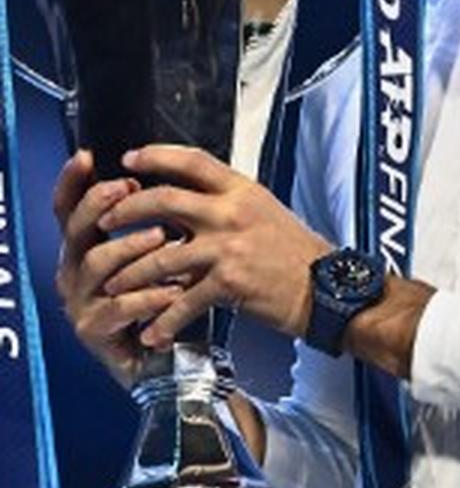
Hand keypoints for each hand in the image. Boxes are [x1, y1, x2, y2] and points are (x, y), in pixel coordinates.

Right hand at [53, 149, 181, 386]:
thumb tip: (166, 174)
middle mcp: (75, 272)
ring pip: (96, 265)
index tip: (86, 155)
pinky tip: (173, 291)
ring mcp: (81, 302)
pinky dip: (148, 297)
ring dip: (131, 247)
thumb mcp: (160, 254)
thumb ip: (154, 220)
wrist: (170, 357)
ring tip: (164, 238)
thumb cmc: (164, 298)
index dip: (73, 182)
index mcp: (88, 248)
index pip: (70, 209)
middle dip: (101, 205)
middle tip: (129, 188)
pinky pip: (118, 307)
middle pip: (77, 230)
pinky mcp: (94, 331)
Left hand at [98, 145, 332, 348]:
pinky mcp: (230, 282)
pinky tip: (152, 331)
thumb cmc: (294, 252)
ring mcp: (229, 246)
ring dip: (131, 273)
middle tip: (106, 221)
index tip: (128, 159)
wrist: (325, 288)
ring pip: (161, 254)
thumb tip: (186, 201)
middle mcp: (232, 212)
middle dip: (125, 210)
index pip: (192, 160)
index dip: (156, 156)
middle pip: (163, 200)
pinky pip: (183, 300)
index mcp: (242, 191)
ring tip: (114, 285)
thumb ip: (226, 204)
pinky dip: (163, 320)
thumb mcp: (264, 212)